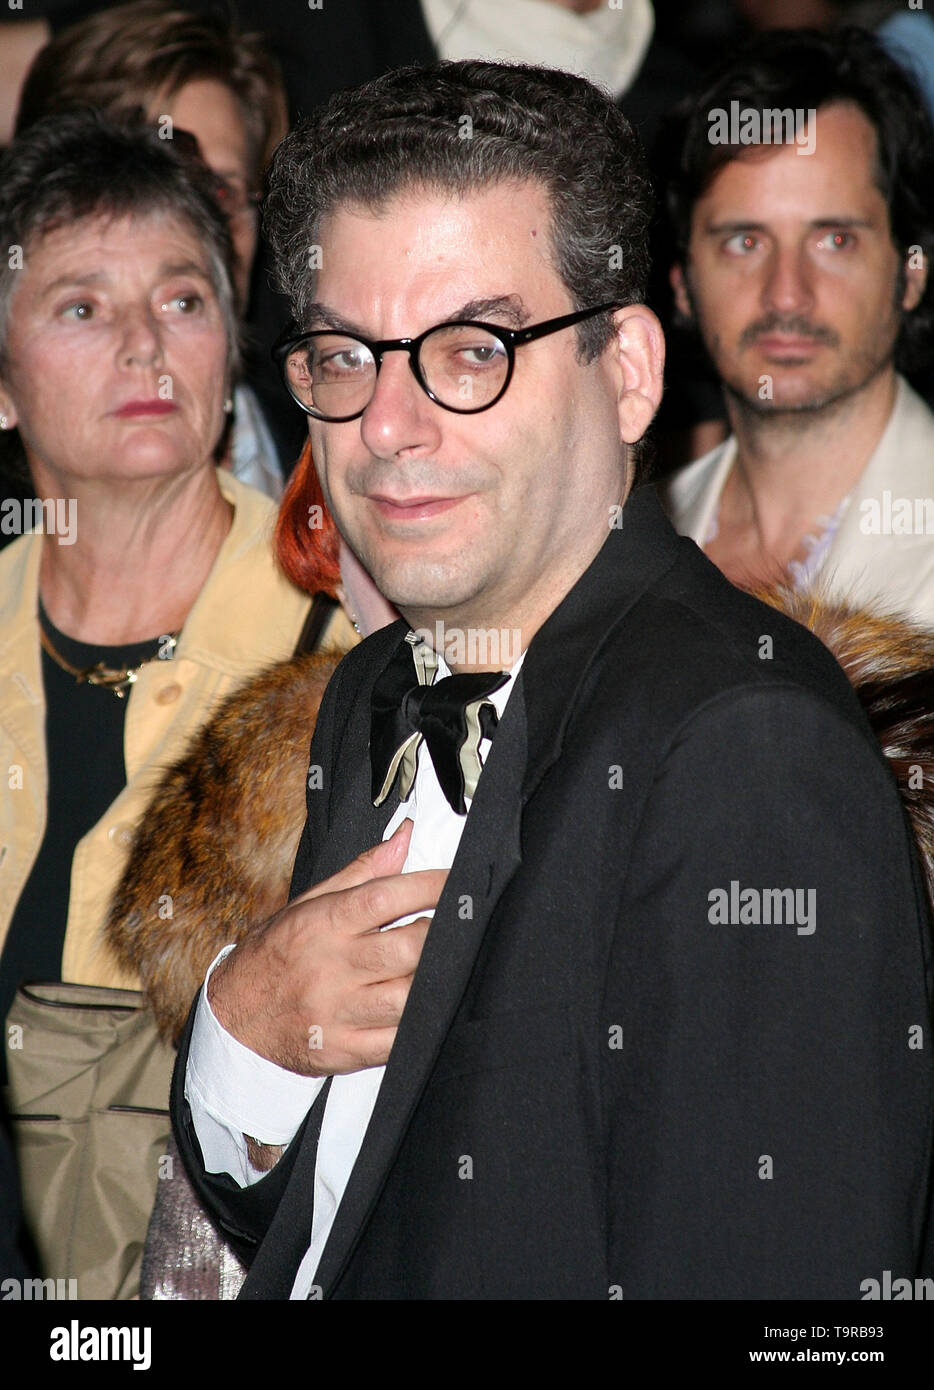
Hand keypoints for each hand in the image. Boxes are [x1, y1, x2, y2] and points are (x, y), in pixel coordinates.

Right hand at [208, 820, 444, 1074]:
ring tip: (441, 968)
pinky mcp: (342, 1051)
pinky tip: (426, 1007)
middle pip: (406, 949)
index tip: (456, 883)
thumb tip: (405, 836)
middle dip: (439, 936)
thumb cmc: (276, 953)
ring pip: (407, 999)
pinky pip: (396, 1042)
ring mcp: (336, 1013)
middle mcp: (330, 968)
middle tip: (452, 930)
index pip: (385, 896)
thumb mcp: (310, 903)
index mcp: (323, 924)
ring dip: (434, 982)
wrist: (233, 1016)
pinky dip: (419, 1025)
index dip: (429, 886)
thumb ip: (363, 871)